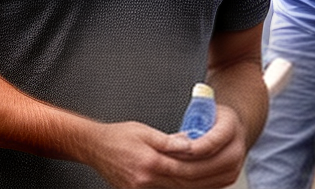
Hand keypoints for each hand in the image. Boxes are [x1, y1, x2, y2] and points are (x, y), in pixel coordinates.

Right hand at [84, 105, 245, 188]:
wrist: (94, 147)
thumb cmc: (117, 136)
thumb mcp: (145, 131)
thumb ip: (169, 141)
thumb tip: (189, 144)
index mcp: (148, 164)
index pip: (183, 167)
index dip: (202, 164)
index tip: (216, 157)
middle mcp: (145, 181)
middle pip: (182, 182)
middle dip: (204, 177)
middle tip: (221, 169)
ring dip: (195, 185)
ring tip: (213, 177)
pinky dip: (181, 187)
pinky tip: (192, 183)